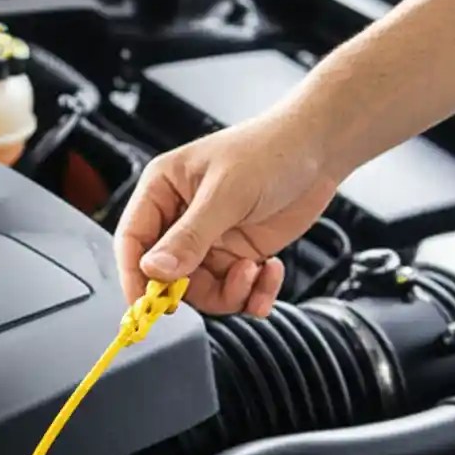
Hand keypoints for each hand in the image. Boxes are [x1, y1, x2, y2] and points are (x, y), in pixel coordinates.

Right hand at [114, 113, 340, 315]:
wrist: (322, 148)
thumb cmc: (270, 151)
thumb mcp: (226, 194)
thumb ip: (190, 236)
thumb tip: (153, 270)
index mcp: (162, 191)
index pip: (133, 240)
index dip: (134, 275)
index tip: (145, 305)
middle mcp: (180, 218)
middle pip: (166, 274)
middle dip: (192, 290)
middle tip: (219, 291)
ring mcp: (210, 239)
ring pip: (202, 288)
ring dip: (230, 292)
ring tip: (254, 271)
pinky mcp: (238, 253)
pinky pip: (233, 290)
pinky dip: (253, 293)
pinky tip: (270, 271)